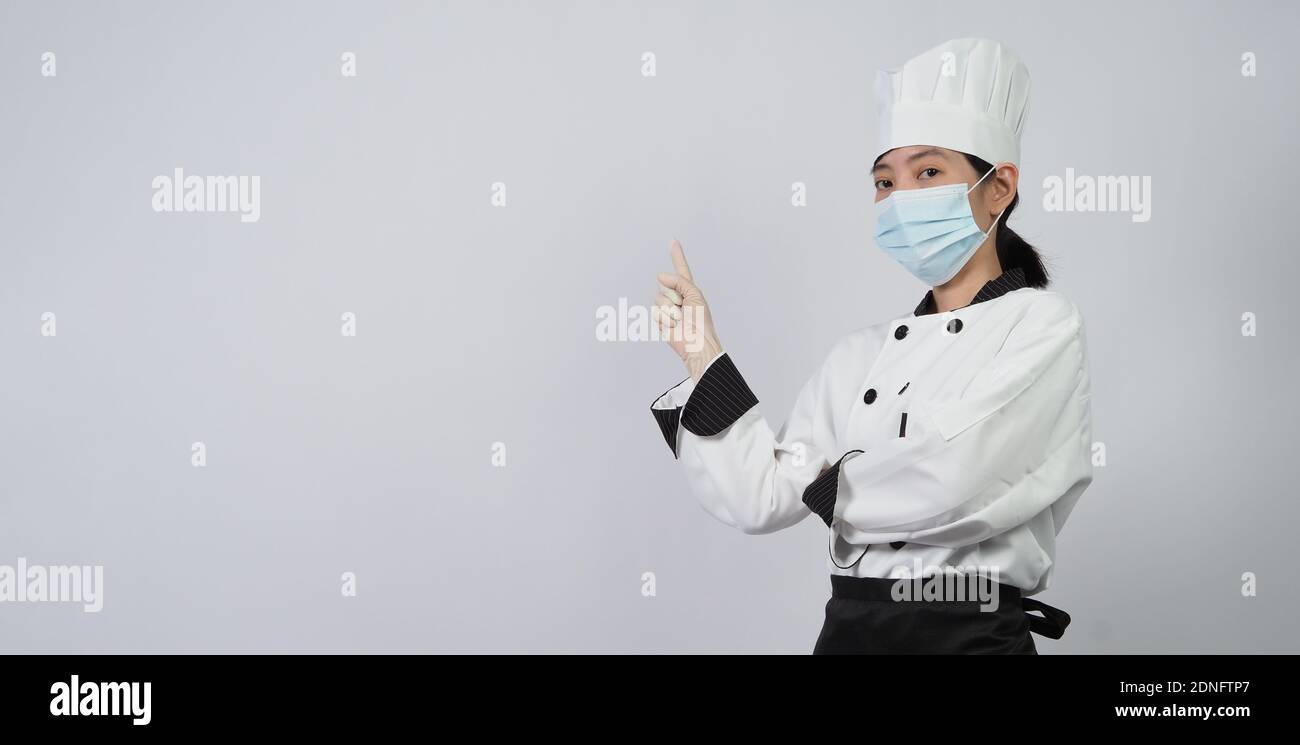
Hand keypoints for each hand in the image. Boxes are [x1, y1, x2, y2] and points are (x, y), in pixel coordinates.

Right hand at [654, 239, 723, 381]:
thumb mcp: (694, 296)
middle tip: (684, 308)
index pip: (681, 269)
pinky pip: (656, 311)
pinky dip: (665, 318)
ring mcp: (668, 308)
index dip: (677, 255)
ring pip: (658, 298)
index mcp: (689, 289)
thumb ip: (678, 281)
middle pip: (665, 284)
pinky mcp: (661, 319)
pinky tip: (674, 326)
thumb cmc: (701, 322)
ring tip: (681, 319)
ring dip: (670, 309)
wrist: (696, 343)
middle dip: (673, 295)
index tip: (673, 241)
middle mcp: (677, 296)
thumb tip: (660, 276)